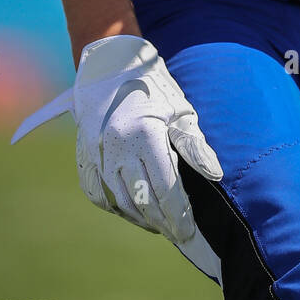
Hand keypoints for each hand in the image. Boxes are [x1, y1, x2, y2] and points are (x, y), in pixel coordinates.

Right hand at [13, 34, 222, 280]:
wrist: (113, 66)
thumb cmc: (155, 89)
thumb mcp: (181, 111)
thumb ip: (195, 145)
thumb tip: (215, 174)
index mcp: (145, 134)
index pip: (165, 187)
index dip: (178, 214)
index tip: (190, 232)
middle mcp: (117, 146)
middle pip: (142, 200)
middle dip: (163, 221)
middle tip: (179, 233)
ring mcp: (96, 152)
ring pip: (119, 200)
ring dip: (140, 218)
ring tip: (160, 225)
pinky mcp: (83, 155)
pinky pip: (96, 192)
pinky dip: (114, 207)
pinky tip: (132, 211)